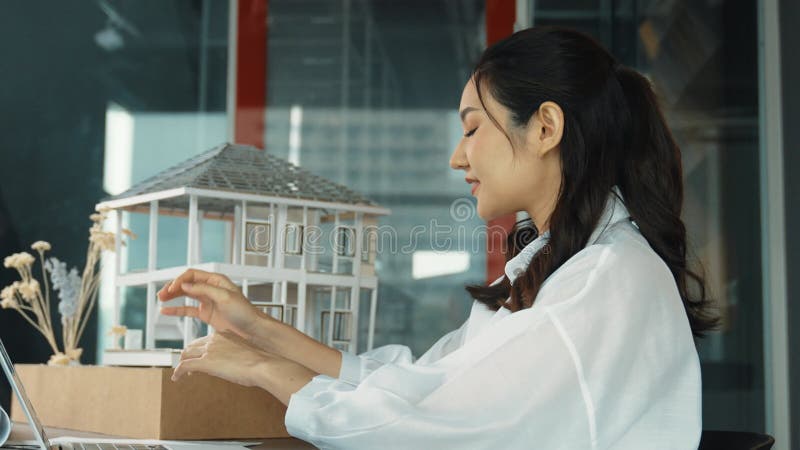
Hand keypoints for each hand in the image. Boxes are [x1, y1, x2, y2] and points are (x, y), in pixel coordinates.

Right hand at [157, 269, 273, 337]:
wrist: (252, 329)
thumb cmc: (244, 312)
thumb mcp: (224, 297)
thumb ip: (204, 290)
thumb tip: (185, 285)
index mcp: (216, 280)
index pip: (192, 275)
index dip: (179, 280)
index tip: (171, 289)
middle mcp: (210, 288)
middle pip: (186, 283)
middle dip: (172, 287)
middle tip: (161, 294)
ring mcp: (207, 301)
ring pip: (185, 295)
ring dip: (172, 296)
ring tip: (160, 299)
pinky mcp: (206, 314)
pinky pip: (187, 309)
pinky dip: (176, 309)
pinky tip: (164, 311)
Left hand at [173, 331, 319, 405]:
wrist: (263, 365)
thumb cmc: (260, 362)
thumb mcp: (246, 353)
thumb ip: (237, 355)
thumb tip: (237, 364)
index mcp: (225, 334)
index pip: (205, 340)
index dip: (199, 349)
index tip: (199, 357)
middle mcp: (215, 339)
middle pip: (193, 345)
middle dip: (188, 355)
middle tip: (187, 365)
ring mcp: (209, 350)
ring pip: (186, 354)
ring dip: (182, 364)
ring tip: (180, 373)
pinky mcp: (205, 362)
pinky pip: (185, 366)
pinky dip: (178, 372)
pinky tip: (176, 379)